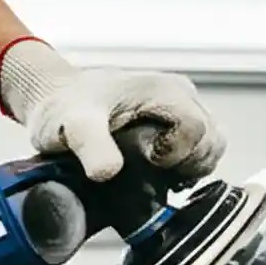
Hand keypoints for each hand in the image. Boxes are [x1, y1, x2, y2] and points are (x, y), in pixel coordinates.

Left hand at [0, 38, 225, 181]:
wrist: (54, 100)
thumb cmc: (64, 108)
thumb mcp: (73, 127)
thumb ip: (92, 146)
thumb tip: (109, 172)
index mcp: (165, 91)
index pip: (199, 132)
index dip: (177, 155)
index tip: (148, 162)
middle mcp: (180, 95)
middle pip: (211, 141)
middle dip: (187, 164)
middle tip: (152, 172)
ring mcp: (180, 108)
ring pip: (209, 146)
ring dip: (188, 167)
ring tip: (154, 173)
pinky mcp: (175, 122)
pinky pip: (198, 148)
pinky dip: (183, 164)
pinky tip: (156, 171)